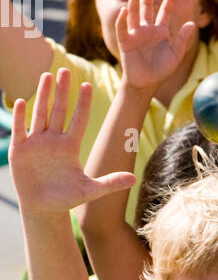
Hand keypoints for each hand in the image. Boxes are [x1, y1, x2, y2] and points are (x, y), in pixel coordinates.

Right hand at [10, 70, 136, 216]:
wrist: (43, 208)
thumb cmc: (67, 199)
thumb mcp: (90, 190)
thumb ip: (111, 183)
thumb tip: (134, 179)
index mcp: (71, 146)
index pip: (78, 119)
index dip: (82, 103)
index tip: (88, 85)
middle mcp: (54, 140)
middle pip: (58, 110)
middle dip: (61, 91)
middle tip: (64, 70)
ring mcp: (37, 143)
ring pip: (40, 114)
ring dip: (42, 96)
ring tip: (46, 76)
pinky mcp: (20, 150)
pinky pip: (21, 130)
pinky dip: (21, 117)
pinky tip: (22, 101)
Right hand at [116, 0, 197, 91]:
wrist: (147, 83)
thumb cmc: (162, 70)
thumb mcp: (176, 54)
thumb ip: (182, 39)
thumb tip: (192, 24)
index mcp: (160, 31)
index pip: (165, 11)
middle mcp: (147, 29)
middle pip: (147, 6)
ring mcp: (135, 34)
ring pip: (134, 12)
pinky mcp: (125, 42)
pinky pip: (123, 29)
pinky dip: (123, 20)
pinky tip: (126, 9)